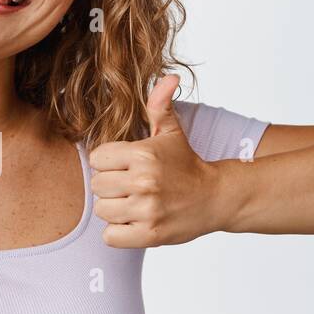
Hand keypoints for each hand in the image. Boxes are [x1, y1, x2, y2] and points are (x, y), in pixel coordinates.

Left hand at [89, 74, 223, 247]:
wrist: (216, 197)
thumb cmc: (186, 164)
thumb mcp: (172, 132)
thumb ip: (160, 105)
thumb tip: (168, 77)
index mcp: (144, 154)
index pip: (97, 158)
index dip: (108, 163)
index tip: (124, 166)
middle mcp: (144, 181)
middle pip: (97, 186)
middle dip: (110, 186)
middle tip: (130, 186)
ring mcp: (147, 210)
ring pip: (102, 210)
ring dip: (114, 209)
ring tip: (133, 203)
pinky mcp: (150, 234)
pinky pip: (111, 236)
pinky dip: (119, 232)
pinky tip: (134, 221)